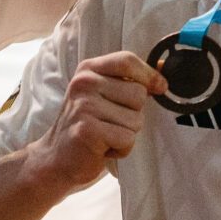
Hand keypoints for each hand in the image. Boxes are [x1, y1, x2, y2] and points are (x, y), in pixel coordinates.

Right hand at [36, 52, 164, 188]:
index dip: (149, 76)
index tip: (158, 88)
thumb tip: (165, 68)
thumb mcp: (103, 95)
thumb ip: (130, 80)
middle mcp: (84, 84)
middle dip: (133, 114)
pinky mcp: (87, 130)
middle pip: (138, 93)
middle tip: (110, 123)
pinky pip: (127, 138)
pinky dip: (121, 149)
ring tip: (105, 136)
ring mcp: (84, 106)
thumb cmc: (86, 126)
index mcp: (88, 70)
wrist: (55, 158)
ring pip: (136, 119)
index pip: (128, 61)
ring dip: (126, 134)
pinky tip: (102, 149)